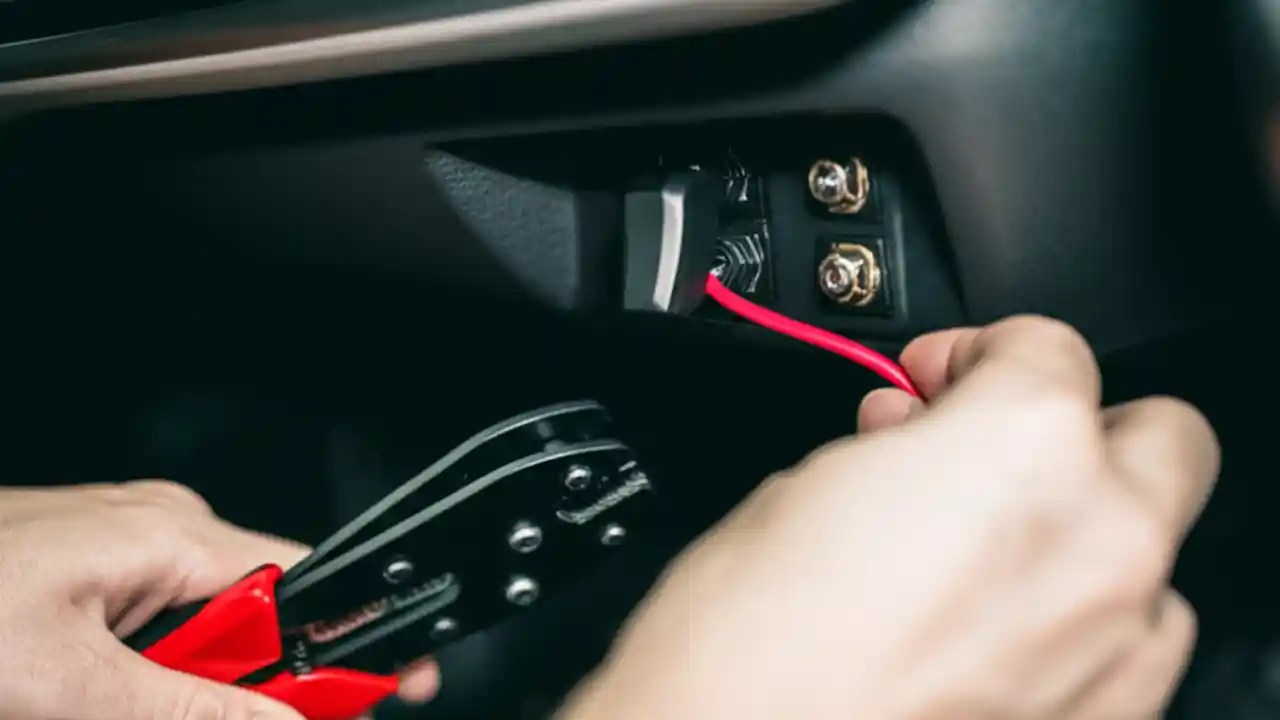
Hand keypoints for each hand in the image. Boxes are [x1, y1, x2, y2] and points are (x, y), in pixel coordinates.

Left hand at [0, 481, 439, 719]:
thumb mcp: (68, 689)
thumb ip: (195, 711)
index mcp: (171, 534)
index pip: (304, 591)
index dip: (342, 654)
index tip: (371, 702)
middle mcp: (155, 531)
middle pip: (253, 625)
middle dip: (240, 693)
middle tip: (168, 718)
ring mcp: (114, 552)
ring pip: (195, 643)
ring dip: (177, 695)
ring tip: (88, 708)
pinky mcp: (80, 581)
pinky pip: (143, 638)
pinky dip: (136, 685)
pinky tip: (82, 701)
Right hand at [561, 316, 1218, 718]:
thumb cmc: (742, 648)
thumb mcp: (805, 486)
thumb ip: (899, 445)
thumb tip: (920, 437)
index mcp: (1025, 449)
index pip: (1051, 349)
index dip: (977, 356)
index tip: (936, 383)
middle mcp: (1101, 543)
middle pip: (1160, 437)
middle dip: (1076, 428)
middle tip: (984, 448)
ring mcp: (1116, 646)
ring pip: (1152, 549)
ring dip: (1082, 532)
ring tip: (977, 550)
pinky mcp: (1107, 719)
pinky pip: (1128, 645)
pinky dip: (1075, 623)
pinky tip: (988, 629)